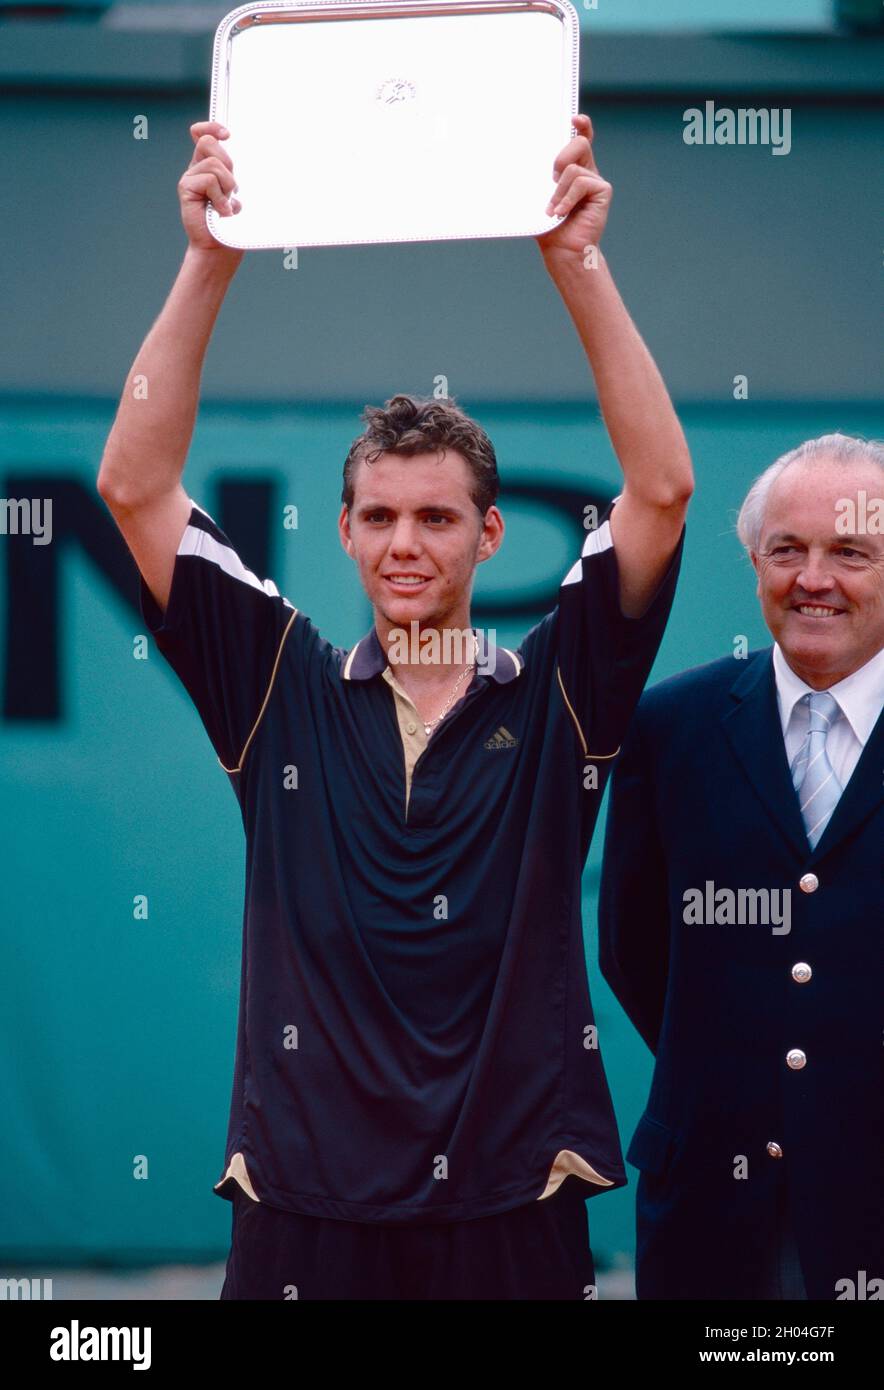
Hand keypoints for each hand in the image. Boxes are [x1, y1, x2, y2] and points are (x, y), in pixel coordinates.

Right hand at [178, 121, 242, 255]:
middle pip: (209, 142)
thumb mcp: (237, 193)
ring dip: (227, 185)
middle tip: (232, 190)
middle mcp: (196, 168)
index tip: (227, 134)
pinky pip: (209, 180)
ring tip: (227, 204)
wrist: (219, 248)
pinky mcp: (185, 188)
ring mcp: (189, 178)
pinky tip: (220, 211)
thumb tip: (242, 157)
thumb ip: (235, 174)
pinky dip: (220, 197)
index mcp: (209, 166)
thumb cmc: (231, 224)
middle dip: (227, 164)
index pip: (203, 135)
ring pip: (213, 163)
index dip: (212, 127)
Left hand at [535, 114, 611, 259]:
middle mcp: (586, 171)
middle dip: (560, 156)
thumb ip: (536, 177)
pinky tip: (561, 212)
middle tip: (551, 178)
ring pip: (573, 166)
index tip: (574, 118)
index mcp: (572, 169)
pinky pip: (581, 182)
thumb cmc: (547, 227)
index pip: (580, 139)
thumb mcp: (536, 197)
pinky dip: (567, 198)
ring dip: (558, 189)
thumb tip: (511, 160)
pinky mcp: (603, 190)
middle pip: (578, 142)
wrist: (563, 251)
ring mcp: (595, 180)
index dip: (581, 125)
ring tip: (553, 208)